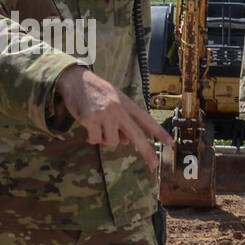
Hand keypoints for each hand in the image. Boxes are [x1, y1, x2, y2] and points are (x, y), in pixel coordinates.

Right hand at [55, 65, 172, 169]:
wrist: (74, 80)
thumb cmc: (94, 92)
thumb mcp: (113, 101)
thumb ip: (122, 120)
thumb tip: (126, 143)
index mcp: (126, 103)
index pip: (145, 119)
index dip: (158, 131)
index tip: (169, 143)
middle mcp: (118, 109)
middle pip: (136, 134)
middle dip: (146, 151)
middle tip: (154, 164)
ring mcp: (105, 114)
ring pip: (111, 141)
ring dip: (104, 139)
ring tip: (96, 126)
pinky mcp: (91, 119)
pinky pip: (95, 139)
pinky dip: (91, 138)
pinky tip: (87, 128)